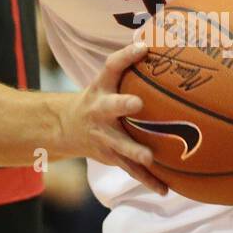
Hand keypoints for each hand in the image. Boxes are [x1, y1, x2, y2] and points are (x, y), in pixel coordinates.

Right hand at [63, 41, 168, 195]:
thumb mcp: (107, 80)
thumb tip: (162, 42)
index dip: (126, 56)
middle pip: (110, 106)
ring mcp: (104, 135)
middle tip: (138, 104)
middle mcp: (100, 110)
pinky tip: (165, 190)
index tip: (143, 47)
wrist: (67, 126)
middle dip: (123, 104)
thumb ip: (130, 66)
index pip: (111, 66)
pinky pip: (130, 169)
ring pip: (119, 144)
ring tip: (150, 157)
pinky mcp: (111, 156)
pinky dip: (148, 180)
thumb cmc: (99, 97)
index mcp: (102, 87)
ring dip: (134, 150)